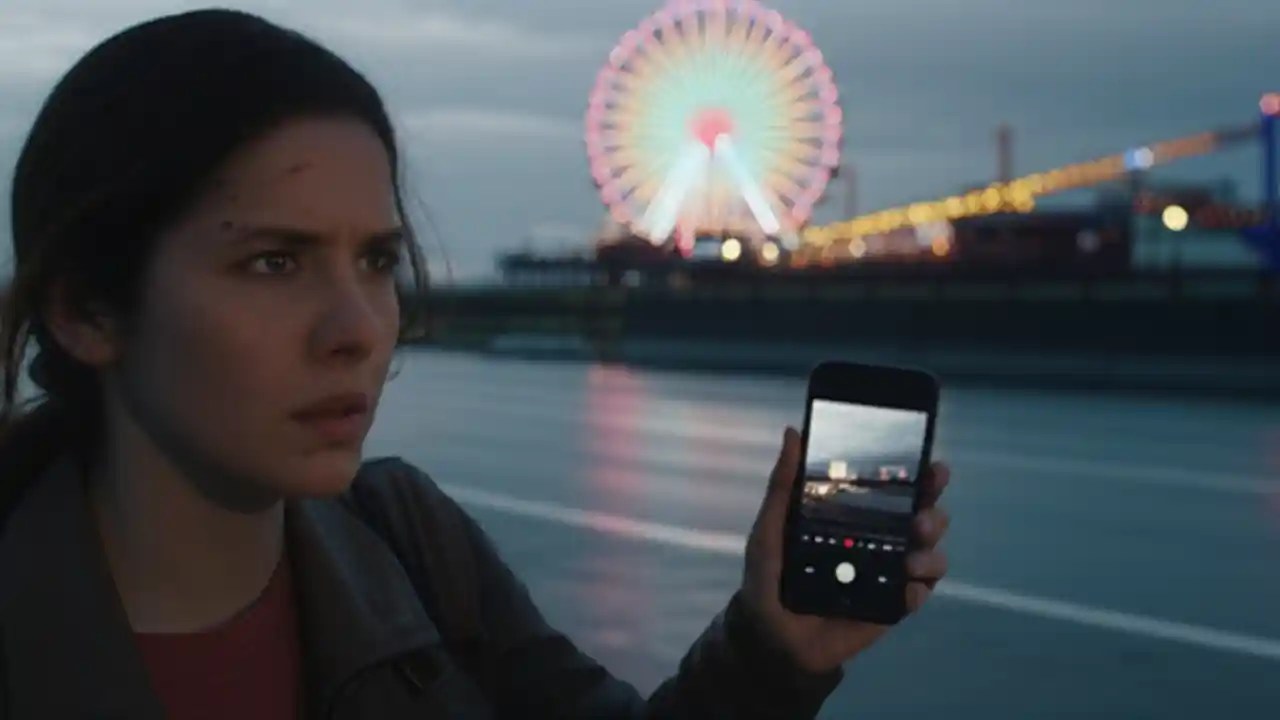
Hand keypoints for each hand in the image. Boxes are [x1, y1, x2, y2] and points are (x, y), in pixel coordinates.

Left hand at [739, 426, 950, 674]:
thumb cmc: (770, 576)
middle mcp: (879, 540)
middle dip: (934, 512)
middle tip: (922, 516)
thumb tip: (793, 432)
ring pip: (930, 556)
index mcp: (855, 515)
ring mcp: (888, 574)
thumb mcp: (770, 528)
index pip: (896, 490)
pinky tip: (906, 591)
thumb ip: (783, 485)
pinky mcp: (890, 607)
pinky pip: (917, 596)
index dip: (921, 476)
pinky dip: (917, 591)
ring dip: (930, 553)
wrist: (770, 636)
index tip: (933, 467)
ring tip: (910, 559)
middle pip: (924, 518)